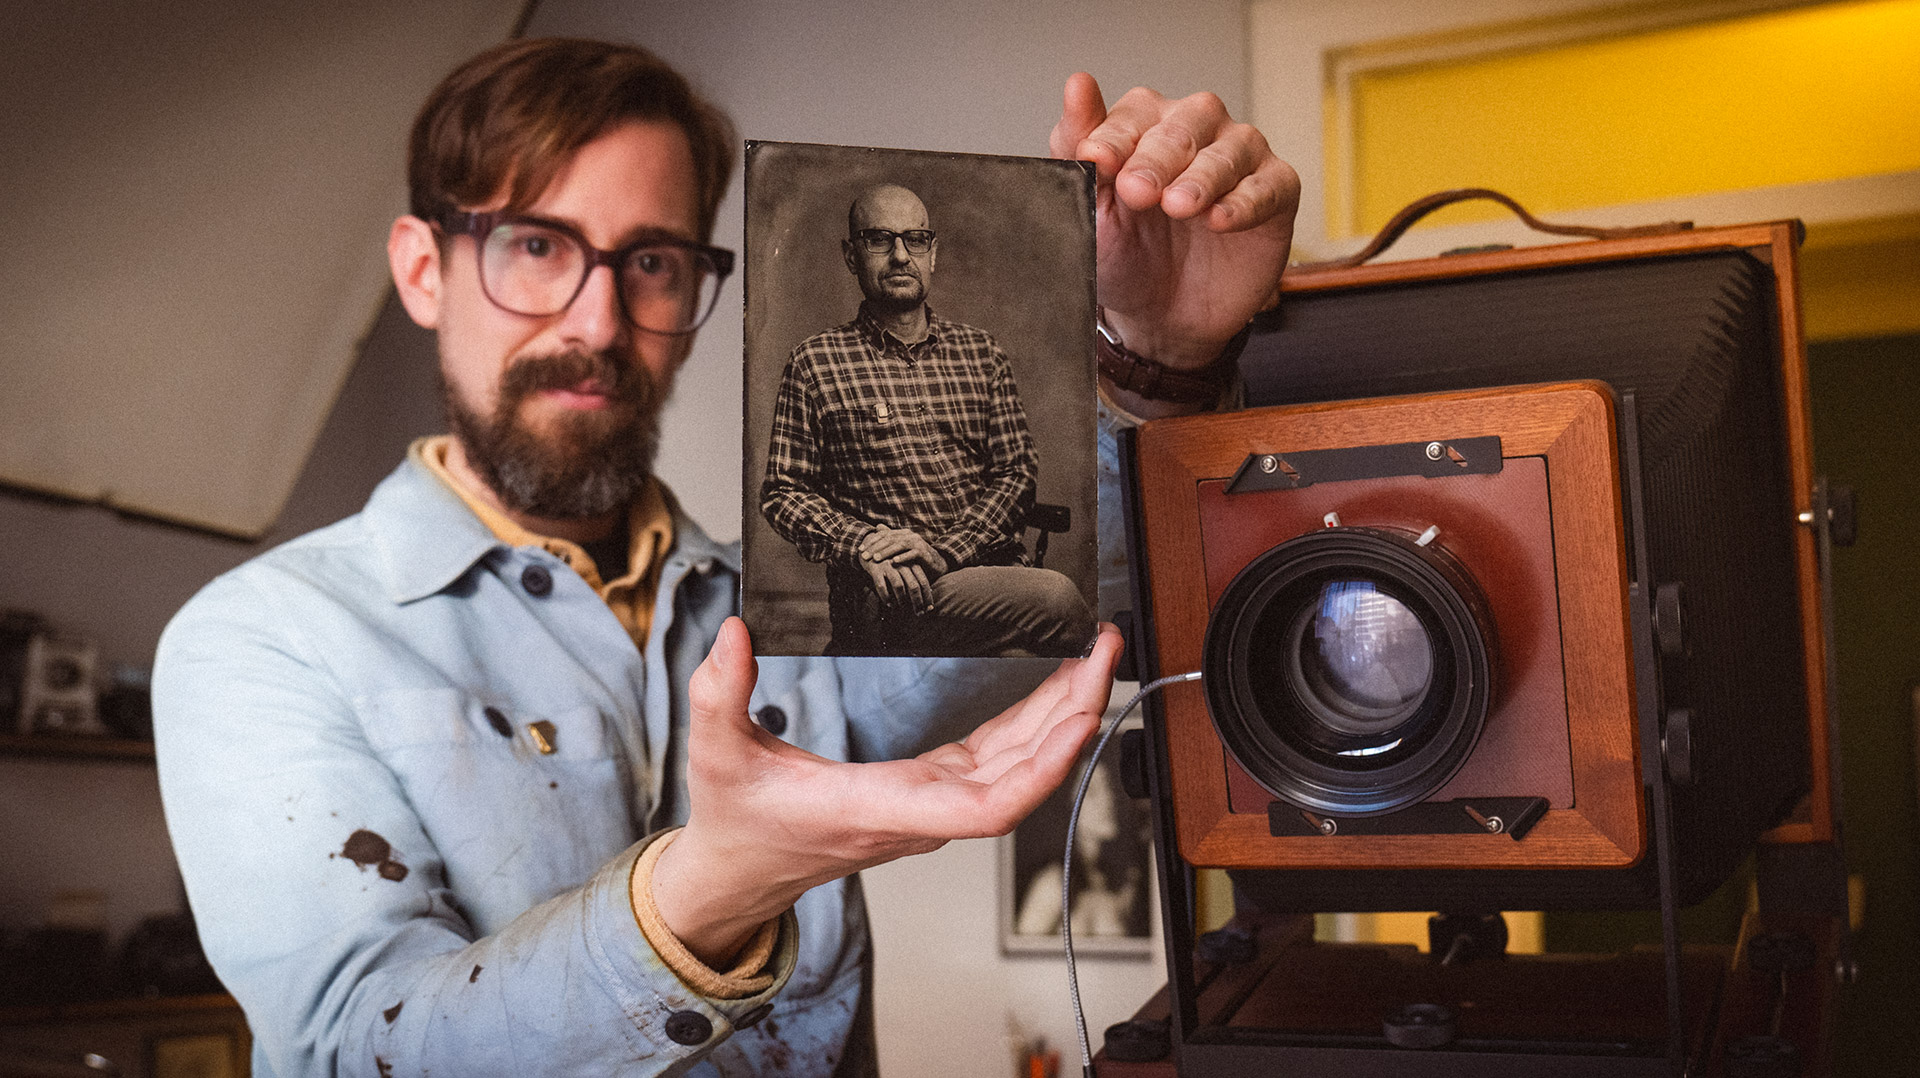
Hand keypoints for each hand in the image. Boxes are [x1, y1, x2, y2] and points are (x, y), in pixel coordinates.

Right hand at [648, 618, 1121, 963]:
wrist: (742, 871)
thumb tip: (735, 634)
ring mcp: (931, 804)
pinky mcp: (931, 789)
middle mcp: (920, 811)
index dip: (1043, 767)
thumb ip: (719, 694)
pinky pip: (1000, 760)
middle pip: (1023, 777)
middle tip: (1104, 651)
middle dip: (1073, 715)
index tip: (1078, 716)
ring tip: (1095, 655)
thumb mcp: (715, 754)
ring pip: (1019, 767)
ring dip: (1063, 715)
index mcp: (879, 806)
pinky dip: (1035, 723)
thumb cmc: (738, 821)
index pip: (987, 808)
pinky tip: (1057, 687)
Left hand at [860, 526, 949, 576]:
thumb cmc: (916, 557)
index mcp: (902, 533)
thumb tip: (878, 526)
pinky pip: (912, 554)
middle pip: (889, 539)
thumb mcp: (902, 547)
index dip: (871, 542)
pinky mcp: (924, 552)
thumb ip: (891, 537)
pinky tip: (894, 562)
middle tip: (864, 556)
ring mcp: (917, 543)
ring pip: (899, 546)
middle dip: (875, 548)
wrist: (936, 564)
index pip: (884, 535)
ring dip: (886, 552)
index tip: (860, 550)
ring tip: (876, 559)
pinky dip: (903, 557)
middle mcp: (909, 535)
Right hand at [860, 554, 932, 610]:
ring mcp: (889, 566)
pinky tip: (889, 604)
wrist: (870, 548)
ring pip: (899, 586)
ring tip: (902, 608)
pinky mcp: (876, 569)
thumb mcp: (905, 567)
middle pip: (914, 586)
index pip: (923, 581)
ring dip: (902, 600)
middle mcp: (902, 564)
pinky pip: (882, 586)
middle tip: (919, 614)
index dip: (927, 596)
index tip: (929, 609)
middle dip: (918, 602)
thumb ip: (915, 578)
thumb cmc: (891, 562)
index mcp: (912, 563)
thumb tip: (930, 593)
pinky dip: (886, 597)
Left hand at [1050, 73, 1298, 371]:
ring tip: (1179, 207)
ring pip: (1229, 150)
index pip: (1134, 114)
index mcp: (1148, 124)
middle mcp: (1197, 129)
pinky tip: (1221, 220)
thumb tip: (1078, 83)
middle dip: (1157, 158)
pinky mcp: (1277, 191)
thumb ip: (1077, 145)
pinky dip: (1245, 202)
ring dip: (1202, 178)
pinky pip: (1269, 186)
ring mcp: (1240, 157)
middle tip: (1137, 191)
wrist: (1162, 316)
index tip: (1096, 161)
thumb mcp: (1090, 208)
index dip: (1115, 137)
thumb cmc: (1126, 254)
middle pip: (1184, 125)